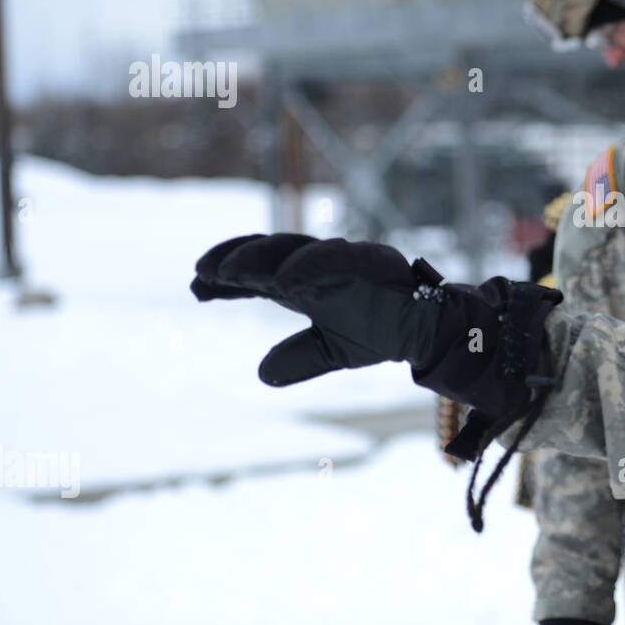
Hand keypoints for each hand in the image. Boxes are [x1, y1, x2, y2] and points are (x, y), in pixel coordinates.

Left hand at [190, 233, 446, 385]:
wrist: (428, 329)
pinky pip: (334, 257)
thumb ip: (299, 358)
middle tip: (202, 273)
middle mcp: (318, 265)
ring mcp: (343, 259)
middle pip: (267, 253)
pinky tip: (283, 280)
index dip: (226, 278)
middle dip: (233, 260)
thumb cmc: (381, 329)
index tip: (196, 286)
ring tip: (228, 272)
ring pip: (293, 249)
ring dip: (258, 258)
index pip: (257, 273)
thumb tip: (262, 375)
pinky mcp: (369, 260)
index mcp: (305, 282)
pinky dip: (308, 265)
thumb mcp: (332, 350)